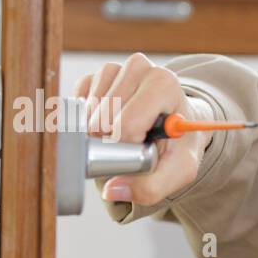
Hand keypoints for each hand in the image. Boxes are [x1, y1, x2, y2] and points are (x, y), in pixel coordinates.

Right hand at [74, 52, 213, 205]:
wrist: (178, 127)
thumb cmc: (179, 146)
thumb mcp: (179, 170)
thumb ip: (151, 187)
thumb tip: (111, 190)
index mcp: (164, 83)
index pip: (126, 123)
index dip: (129, 146)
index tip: (143, 148)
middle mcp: (139, 67)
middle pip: (103, 118)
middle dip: (112, 140)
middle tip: (134, 142)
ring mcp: (115, 68)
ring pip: (88, 111)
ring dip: (100, 131)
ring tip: (124, 133)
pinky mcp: (95, 76)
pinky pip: (78, 102)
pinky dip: (88, 120)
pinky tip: (109, 124)